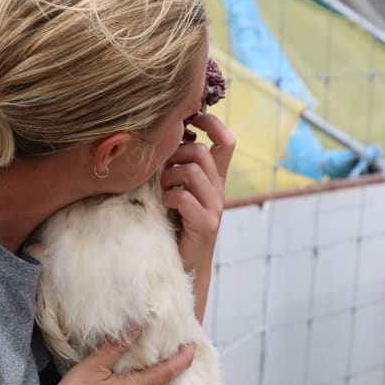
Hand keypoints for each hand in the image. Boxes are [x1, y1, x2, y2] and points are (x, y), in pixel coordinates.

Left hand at [162, 112, 234, 276]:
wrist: (183, 266)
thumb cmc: (172, 226)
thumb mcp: (172, 192)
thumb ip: (173, 169)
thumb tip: (159, 140)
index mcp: (213, 180)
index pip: (225, 142)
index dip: (212, 124)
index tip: (192, 118)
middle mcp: (218, 191)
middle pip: (202, 153)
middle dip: (176, 156)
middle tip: (162, 173)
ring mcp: (215, 208)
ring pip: (194, 172)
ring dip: (170, 178)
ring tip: (162, 191)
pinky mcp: (206, 225)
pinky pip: (185, 197)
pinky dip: (169, 197)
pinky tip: (164, 206)